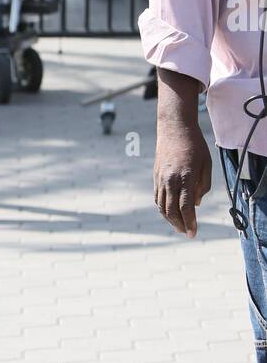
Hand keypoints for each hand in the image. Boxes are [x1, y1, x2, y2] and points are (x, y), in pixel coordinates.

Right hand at [154, 117, 211, 236]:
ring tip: (179, 226)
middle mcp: (170, 181)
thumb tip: (196, 204)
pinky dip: (163, 209)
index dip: (190, 223)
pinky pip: (157, 198)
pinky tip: (170, 213)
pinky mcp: (156, 177)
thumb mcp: (206, 164)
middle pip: (171, 211)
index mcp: (185, 178)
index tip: (193, 233)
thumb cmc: (194, 145)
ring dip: (170, 220)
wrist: (174, 129)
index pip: (186, 207)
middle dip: (180, 225)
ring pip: (162, 207)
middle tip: (187, 233)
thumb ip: (203, 186)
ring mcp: (160, 179)